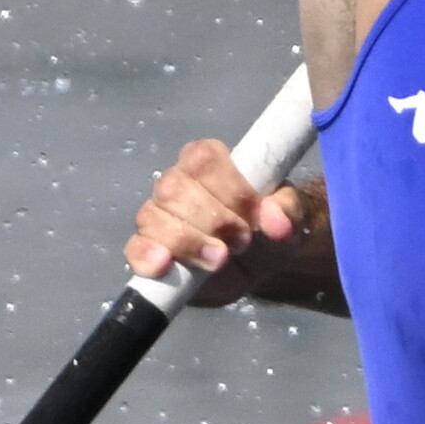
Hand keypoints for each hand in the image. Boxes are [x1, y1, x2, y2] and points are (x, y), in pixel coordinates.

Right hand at [127, 140, 326, 309]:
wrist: (257, 264)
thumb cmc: (269, 227)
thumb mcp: (289, 218)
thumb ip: (287, 212)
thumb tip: (276, 221)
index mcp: (208, 162)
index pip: (204, 159)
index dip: (229, 187)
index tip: (255, 214)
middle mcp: (177, 183)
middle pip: (175, 188)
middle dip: (211, 218)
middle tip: (242, 241)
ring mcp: (159, 216)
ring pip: (153, 216)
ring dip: (187, 240)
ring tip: (219, 259)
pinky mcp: (149, 250)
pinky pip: (134, 247)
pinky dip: (146, 255)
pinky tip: (163, 265)